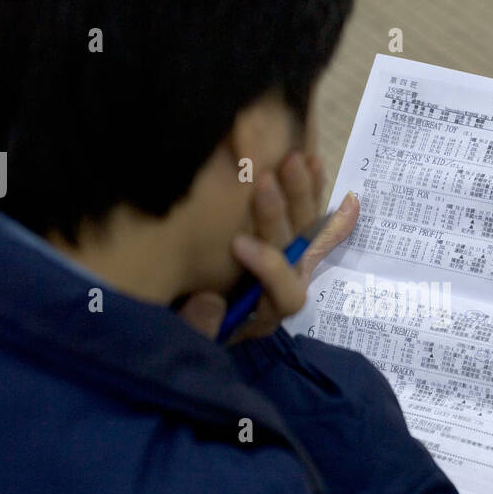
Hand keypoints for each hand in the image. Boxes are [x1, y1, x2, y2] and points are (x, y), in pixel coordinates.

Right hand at [178, 150, 358, 341]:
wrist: (181, 313)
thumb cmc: (180, 323)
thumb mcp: (184, 334)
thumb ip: (197, 326)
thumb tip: (211, 301)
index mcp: (264, 315)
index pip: (285, 296)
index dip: (270, 269)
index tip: (239, 244)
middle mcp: (282, 288)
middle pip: (297, 253)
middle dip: (281, 217)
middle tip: (265, 181)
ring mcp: (288, 262)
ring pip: (307, 229)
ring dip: (301, 194)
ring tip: (293, 160)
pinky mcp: (286, 239)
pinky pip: (307, 213)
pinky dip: (311, 187)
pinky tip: (311, 159)